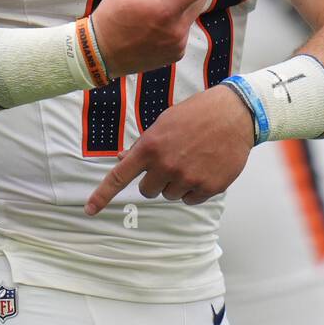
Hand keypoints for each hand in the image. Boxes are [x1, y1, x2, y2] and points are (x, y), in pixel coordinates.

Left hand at [84, 83, 254, 215]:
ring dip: (176, 184)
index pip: (120, 177)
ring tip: (192, 160)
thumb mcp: (164, 123)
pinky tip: (204, 169)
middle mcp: (166, 165)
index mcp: (150, 147)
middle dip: (155, 179)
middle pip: (147, 190)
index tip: (90, 210)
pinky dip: (194, 190)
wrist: (234, 114)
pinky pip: (190, 200)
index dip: (102, 195)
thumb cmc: (196, 115)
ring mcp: (187, 178)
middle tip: (172, 161)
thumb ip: (142, 144)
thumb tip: (122, 159)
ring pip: (169, 195)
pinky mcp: (208, 187)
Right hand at [91, 0, 242, 78]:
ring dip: (179, 6)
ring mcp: (178, 45)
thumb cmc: (112, 16)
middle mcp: (176, 30)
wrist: (98, 53)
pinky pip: (183, 29)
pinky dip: (174, 22)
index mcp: (165, 10)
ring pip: (191, 14)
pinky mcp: (176, 54)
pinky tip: (150, 28)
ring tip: (149, 12)